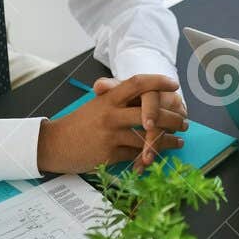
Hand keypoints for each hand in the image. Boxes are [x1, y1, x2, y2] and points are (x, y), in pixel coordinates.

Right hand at [36, 74, 188, 173]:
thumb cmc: (79, 123)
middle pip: (151, 113)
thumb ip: (118, 98)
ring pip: (148, 137)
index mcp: (108, 98)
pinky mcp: (110, 154)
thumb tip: (146, 93)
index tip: (174, 85)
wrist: (54, 144)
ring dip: (168, 141)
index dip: (157, 82)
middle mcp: (111, 114)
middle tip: (184, 122)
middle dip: (173, 118)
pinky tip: (158, 156)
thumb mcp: (97, 104)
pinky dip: (149, 156)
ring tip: (179, 142)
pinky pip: (136, 154)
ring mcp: (111, 135)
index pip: (137, 83)